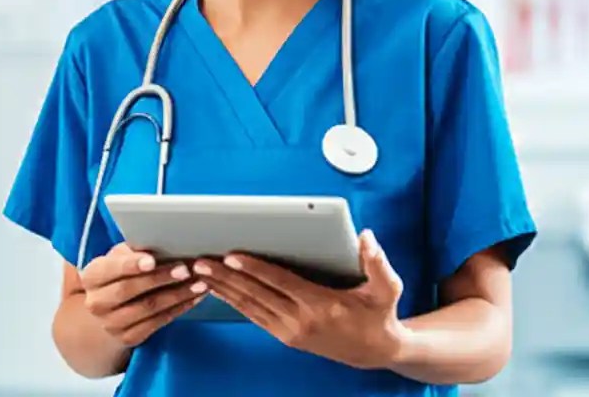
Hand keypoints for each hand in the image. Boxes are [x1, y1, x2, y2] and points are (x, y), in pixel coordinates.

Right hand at [79, 242, 207, 346]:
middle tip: (185, 269)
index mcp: (92, 277)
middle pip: (130, 290)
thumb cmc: (119, 275)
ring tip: (199, 283)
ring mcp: (112, 324)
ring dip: (177, 295)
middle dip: (160, 278)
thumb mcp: (120, 258)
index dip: (131, 265)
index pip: (111, 270)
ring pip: (149, 308)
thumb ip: (133, 250)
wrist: (108, 310)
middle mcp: (97, 303)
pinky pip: (158, 322)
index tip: (152, 260)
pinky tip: (194, 297)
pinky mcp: (129, 338)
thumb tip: (161, 240)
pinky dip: (179, 308)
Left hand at [193, 229, 407, 369]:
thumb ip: (376, 261)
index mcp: (320, 305)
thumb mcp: (387, 288)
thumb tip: (366, 237)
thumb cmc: (379, 315)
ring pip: (249, 306)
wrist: (376, 352)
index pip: (280, 282)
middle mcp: (300, 321)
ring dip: (223, 289)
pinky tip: (219, 290)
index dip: (255, 268)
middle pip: (256, 294)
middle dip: (225, 276)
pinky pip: (254, 316)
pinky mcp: (286, 337)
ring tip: (200, 273)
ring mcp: (291, 331)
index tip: (232, 255)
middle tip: (201, 261)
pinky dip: (234, 302)